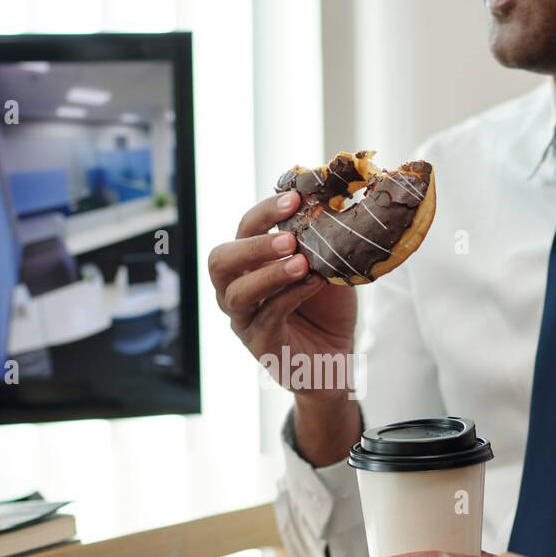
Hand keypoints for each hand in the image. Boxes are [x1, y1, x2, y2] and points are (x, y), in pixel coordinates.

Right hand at [207, 193, 356, 402]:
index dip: (264, 212)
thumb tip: (329, 204)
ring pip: (237, 293)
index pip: (243, 230)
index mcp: (248, 264)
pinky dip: (291, 296)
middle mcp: (236, 290)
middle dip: (253, 244)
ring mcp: (244, 319)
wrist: (335, 358)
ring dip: (269, 273)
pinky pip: (266, 317)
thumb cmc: (325, 309)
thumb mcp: (325, 267)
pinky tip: (314, 283)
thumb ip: (320, 241)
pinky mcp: (260, 344)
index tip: (295, 198)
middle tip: (289, 238)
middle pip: (220, 261)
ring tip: (302, 263)